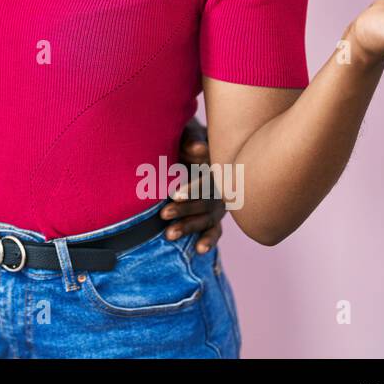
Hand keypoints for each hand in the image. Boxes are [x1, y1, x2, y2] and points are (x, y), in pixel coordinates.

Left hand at [161, 117, 225, 253]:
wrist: (192, 142)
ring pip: (207, 219)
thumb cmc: (187, 137)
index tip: (174, 194)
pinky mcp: (214, 215)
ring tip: (169, 235)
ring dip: (189, 227)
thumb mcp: (188, 133)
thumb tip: (199, 148)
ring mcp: (219, 203)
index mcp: (216, 167)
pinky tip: (199, 250)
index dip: (192, 188)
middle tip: (162, 214)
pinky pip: (215, 230)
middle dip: (184, 210)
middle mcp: (221, 187)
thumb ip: (191, 139)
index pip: (207, 181)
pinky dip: (209, 240)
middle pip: (206, 203)